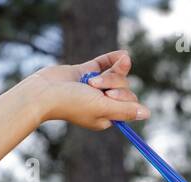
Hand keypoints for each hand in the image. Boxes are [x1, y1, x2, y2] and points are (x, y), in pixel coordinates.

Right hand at [30, 50, 150, 128]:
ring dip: (108, 73)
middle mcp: (102, 103)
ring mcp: (94, 87)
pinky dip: (113, 59)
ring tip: (90, 79)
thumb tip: (147, 114)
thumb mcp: (102, 108)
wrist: (44, 92)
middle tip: (94, 86)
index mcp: (106, 116)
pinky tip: (121, 55)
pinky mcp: (86, 72)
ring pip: (116, 74)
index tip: (109, 95)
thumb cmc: (71, 103)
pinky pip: (106, 63)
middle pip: (123, 88)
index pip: (129, 104)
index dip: (123, 96)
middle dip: (113, 83)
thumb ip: (125, 111)